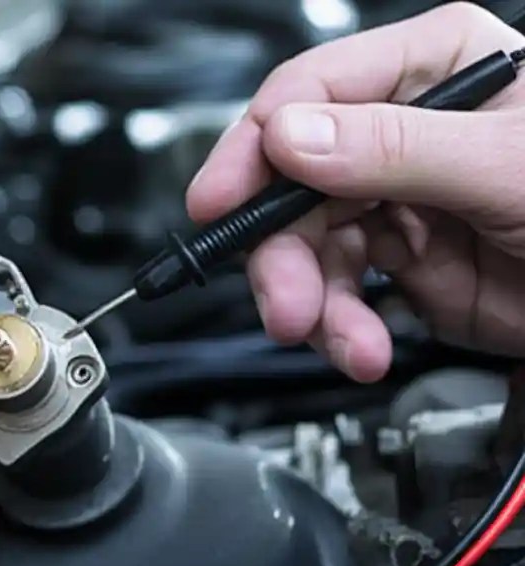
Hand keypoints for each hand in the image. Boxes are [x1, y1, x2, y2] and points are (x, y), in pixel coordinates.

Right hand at [188, 2, 524, 381]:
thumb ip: (394, 147)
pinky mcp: (404, 259)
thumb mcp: (505, 165)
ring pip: (306, 243)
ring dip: (310, 301)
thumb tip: (291, 137)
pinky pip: (338, 289)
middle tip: (283, 303)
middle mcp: (404, 129)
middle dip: (282, 250)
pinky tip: (360, 345)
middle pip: (293, 180)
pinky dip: (340, 326)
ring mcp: (400, 196)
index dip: (256, 149)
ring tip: (333, 338)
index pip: (311, 94)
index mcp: (434, 69)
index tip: (220, 200)